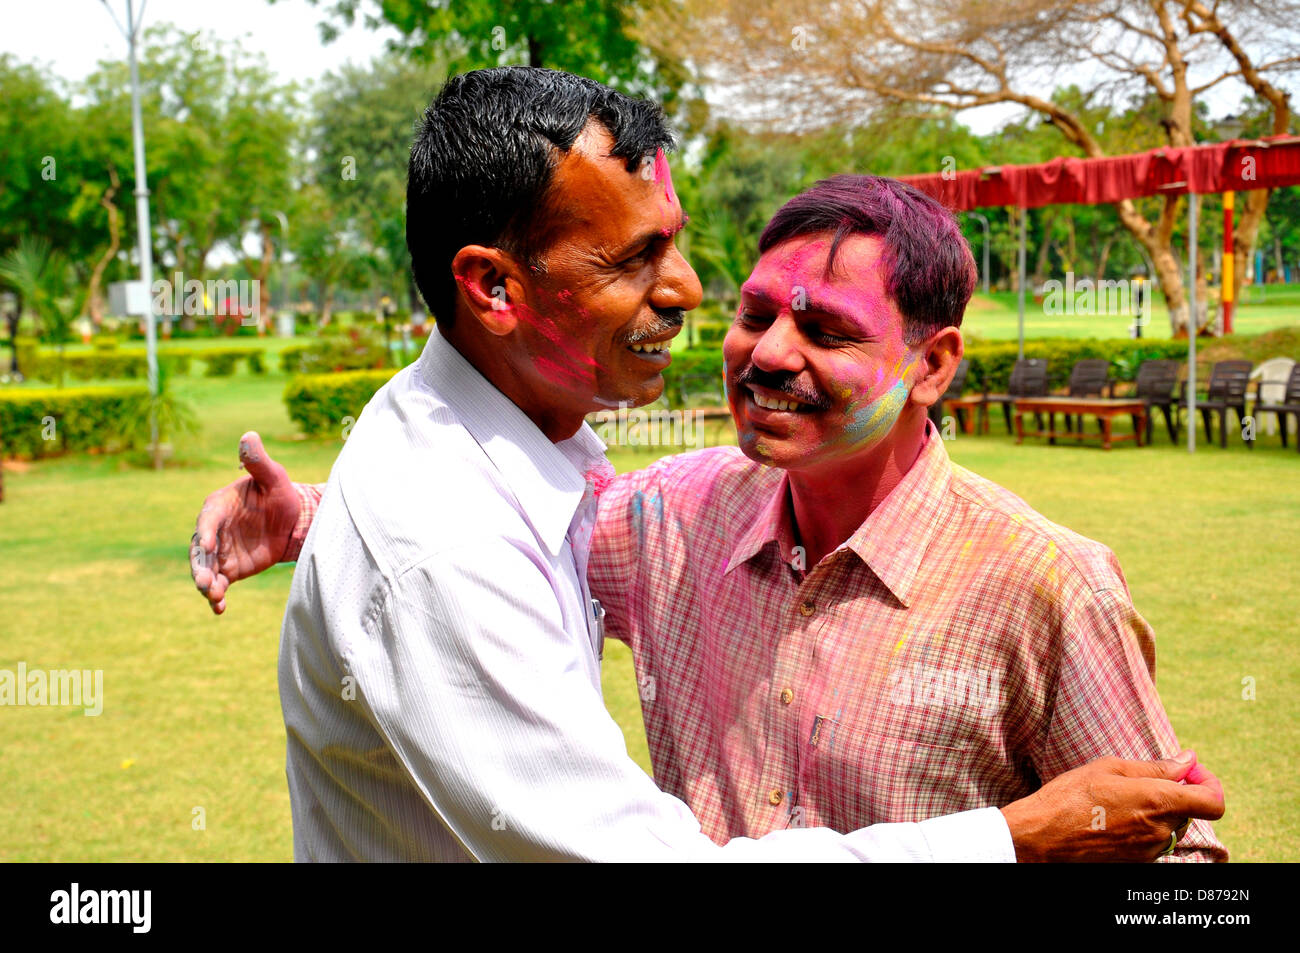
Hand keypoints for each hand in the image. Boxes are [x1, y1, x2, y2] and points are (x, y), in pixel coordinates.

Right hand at [191, 431, 300, 614]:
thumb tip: (248, 436)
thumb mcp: (274, 477)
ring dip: (206, 583)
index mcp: (219, 505)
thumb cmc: (280, 494)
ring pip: (206, 569)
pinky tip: (219, 609)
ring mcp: (220, 552)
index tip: (210, 544)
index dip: (208, 532)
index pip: (208, 519)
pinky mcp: (229, 569)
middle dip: (201, 566)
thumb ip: (258, 462)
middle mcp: (214, 530)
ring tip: (213, 596)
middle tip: (205, 582)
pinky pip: (218, 584)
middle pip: (200, 549)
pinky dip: (216, 597)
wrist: (292, 520)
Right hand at [1000, 750, 1224, 861]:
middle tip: (1144, 778)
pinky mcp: (1138, 861)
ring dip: (1158, 810)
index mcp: (1158, 801)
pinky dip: (1144, 825)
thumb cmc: (1071, 796)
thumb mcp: (1110, 768)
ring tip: (1121, 798)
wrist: (1042, 835)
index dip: (1209, 783)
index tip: (1190, 772)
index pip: (1213, 801)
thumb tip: (1187, 760)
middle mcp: (1161, 830)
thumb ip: (1156, 767)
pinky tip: (1115, 816)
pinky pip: (1154, 840)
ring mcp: (1150, 850)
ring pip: (1171, 826)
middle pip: (1190, 811)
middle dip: (1176, 793)